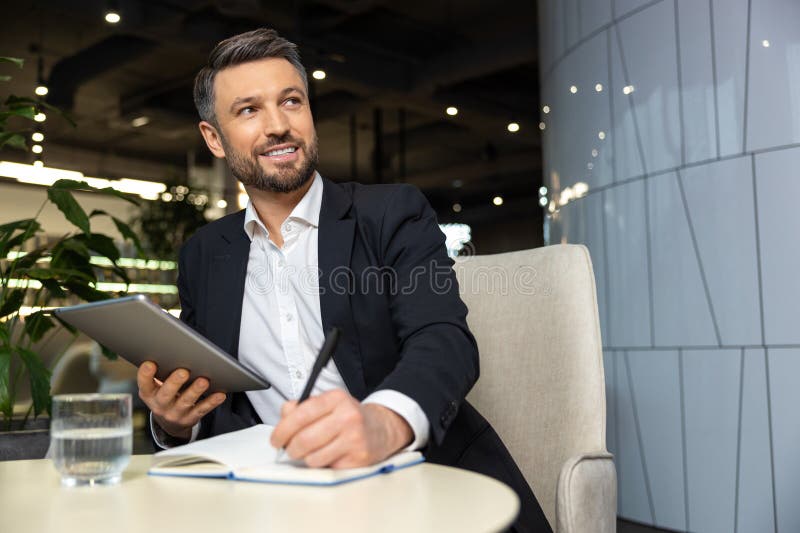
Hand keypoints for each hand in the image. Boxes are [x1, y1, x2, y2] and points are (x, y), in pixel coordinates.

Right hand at [136, 361, 225, 439]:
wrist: (170, 422)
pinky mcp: (190, 418)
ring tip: (204, 381)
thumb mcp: (156, 387)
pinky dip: (211, 402)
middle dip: (174, 382)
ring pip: (186, 402)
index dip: (145, 374)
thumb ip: (161, 373)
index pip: (144, 384)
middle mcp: (160, 405)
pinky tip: (220, 394)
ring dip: (195, 391)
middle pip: (166, 394)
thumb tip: (175, 352)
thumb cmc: (165, 394)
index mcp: (149, 393)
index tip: (150, 363)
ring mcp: (175, 413)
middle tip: (183, 371)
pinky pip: (201, 409)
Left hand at [270, 389, 412, 468]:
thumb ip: (302, 407)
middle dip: (290, 448)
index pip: (301, 414)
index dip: (282, 430)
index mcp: (336, 398)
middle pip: (304, 439)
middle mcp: (347, 416)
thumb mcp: (327, 404)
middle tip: (290, 449)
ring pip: (313, 458)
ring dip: (307, 458)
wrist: (381, 429)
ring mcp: (355, 438)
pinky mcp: (359, 458)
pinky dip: (322, 464)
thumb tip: (284, 416)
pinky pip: (327, 468)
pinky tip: (329, 455)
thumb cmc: (348, 417)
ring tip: (314, 451)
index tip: (275, 439)